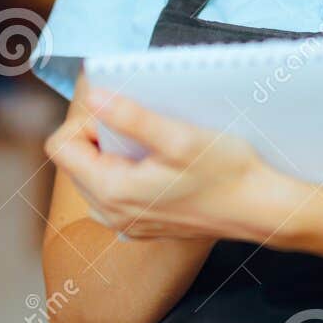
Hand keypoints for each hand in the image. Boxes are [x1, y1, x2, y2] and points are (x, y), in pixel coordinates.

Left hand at [42, 75, 302, 242]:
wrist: (261, 210)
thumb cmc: (227, 173)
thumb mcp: (179, 137)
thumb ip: (130, 117)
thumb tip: (92, 96)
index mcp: (112, 191)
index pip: (60, 147)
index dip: (84, 120)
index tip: (118, 112)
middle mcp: (111, 214)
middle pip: (75, 161)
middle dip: (99, 136)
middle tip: (140, 126)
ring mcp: (126, 224)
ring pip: (93, 177)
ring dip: (113, 155)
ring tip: (151, 146)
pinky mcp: (142, 226)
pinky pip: (114, 194)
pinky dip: (127, 174)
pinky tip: (160, 168)